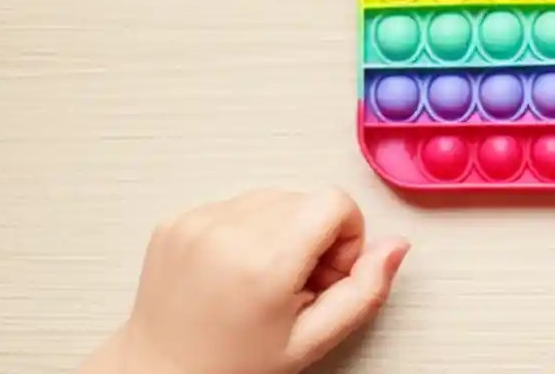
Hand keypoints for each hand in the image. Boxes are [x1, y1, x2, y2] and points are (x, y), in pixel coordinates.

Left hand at [80, 188, 409, 373]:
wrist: (159, 372)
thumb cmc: (232, 365)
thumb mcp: (311, 340)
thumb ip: (364, 292)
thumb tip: (395, 247)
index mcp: (265, 262)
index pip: (335, 202)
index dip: (346, 236)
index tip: (328, 271)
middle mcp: (227, 232)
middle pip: (307, 199)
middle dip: (314, 237)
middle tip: (296, 286)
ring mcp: (197, 222)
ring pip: (273, 198)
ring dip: (281, 231)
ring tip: (264, 280)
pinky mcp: (177, 219)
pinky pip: (236, 204)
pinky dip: (246, 231)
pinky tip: (235, 272)